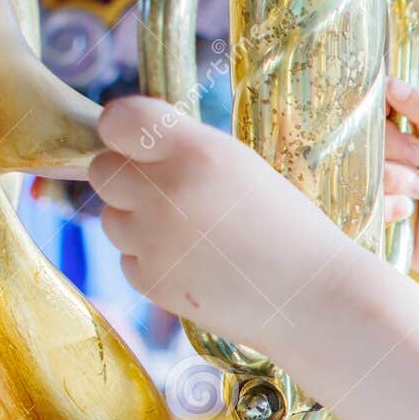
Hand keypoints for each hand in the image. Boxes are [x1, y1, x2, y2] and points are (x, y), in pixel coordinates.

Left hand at [89, 95, 362, 354]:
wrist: (314, 298)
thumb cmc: (289, 230)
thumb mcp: (242, 167)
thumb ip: (184, 152)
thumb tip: (130, 151)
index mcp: (196, 152)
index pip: (118, 121)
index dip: (120, 131)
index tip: (134, 142)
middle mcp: (166, 192)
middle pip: (103, 171)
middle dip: (128, 179)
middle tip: (169, 195)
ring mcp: (153, 241)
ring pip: (111, 219)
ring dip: (139, 223)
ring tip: (193, 237)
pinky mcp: (151, 282)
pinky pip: (128, 261)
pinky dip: (153, 263)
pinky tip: (197, 267)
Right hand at [381, 77, 418, 289]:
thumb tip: (390, 82)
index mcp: (412, 132)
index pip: (375, 107)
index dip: (383, 118)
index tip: (398, 126)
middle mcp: (391, 155)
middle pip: (364, 137)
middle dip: (398, 156)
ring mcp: (380, 185)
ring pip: (361, 170)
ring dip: (396, 184)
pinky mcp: (373, 214)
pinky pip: (359, 200)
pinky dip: (387, 207)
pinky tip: (407, 216)